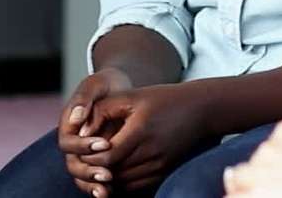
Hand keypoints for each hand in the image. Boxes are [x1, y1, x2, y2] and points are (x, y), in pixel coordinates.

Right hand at [58, 68, 133, 196]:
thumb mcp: (96, 84)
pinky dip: (101, 187)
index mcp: (69, 126)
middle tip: (107, 175)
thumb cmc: (106, 85)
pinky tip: (113, 193)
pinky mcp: (98, 162)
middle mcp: (74, 143)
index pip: (68, 143)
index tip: (104, 144)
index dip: (83, 146)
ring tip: (108, 191)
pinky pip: (95, 179)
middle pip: (73, 165)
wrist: (121, 91)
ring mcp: (84, 155)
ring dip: (92, 185)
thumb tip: (77, 117)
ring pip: (81, 177)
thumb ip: (84, 97)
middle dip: (88, 172)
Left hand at [80, 82, 211, 193]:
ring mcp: (160, 164)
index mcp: (141, 130)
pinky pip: (136, 185)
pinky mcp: (164, 172)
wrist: (200, 109)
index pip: (106, 157)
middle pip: (113, 172)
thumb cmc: (162, 99)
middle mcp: (152, 151)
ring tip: (99, 163)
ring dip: (108, 176)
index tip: (84, 147)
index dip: (90, 156)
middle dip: (95, 168)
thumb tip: (81, 132)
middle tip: (85, 158)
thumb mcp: (131, 96)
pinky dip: (122, 180)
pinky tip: (116, 167)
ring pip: (123, 182)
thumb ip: (103, 110)